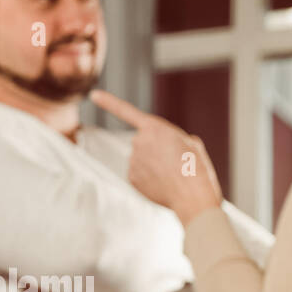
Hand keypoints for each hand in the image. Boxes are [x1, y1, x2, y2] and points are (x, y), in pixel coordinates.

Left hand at [90, 88, 223, 225]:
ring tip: (173, 174)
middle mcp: (139, 141)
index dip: (109, 102)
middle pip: (143, 141)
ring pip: (142, 159)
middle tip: (175, 161)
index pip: (126, 111)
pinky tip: (164, 184)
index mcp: (154, 127)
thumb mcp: (191, 143)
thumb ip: (174, 139)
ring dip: (154, 164)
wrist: (192, 196)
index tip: (94, 95)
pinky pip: (139, 174)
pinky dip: (150, 178)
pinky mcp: (131, 178)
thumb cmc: (197, 168)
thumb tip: (169, 150)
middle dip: (156, 149)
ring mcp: (133, 161)